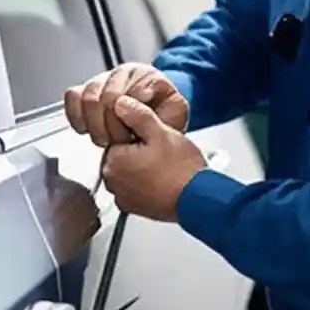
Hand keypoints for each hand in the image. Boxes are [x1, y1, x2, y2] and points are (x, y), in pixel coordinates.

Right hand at [64, 63, 188, 146]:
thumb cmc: (163, 113)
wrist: (155, 112)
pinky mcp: (84, 90)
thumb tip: (142, 96)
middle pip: (102, 99)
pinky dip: (77, 116)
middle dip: (110, 127)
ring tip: (108, 137)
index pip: (124, 96)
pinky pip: (71, 98)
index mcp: (144, 74)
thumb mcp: (175, 111)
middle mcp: (120, 73)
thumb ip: (164, 104)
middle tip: (120, 141)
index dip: (125, 122)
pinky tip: (89, 128)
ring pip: (86, 99)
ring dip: (95, 126)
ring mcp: (101, 80)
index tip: (132, 135)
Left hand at [102, 97, 205, 221]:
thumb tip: (121, 104)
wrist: (197, 199)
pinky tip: (158, 181)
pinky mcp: (131, 206)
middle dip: (136, 151)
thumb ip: (137, 115)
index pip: (115, 136)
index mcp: (114, 159)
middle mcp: (111, 180)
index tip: (152, 140)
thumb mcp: (160, 133)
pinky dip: (142, 184)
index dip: (136, 134)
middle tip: (160, 154)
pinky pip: (131, 189)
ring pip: (125, 171)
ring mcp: (120, 195)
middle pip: (119, 154)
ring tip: (161, 168)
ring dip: (138, 167)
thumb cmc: (182, 170)